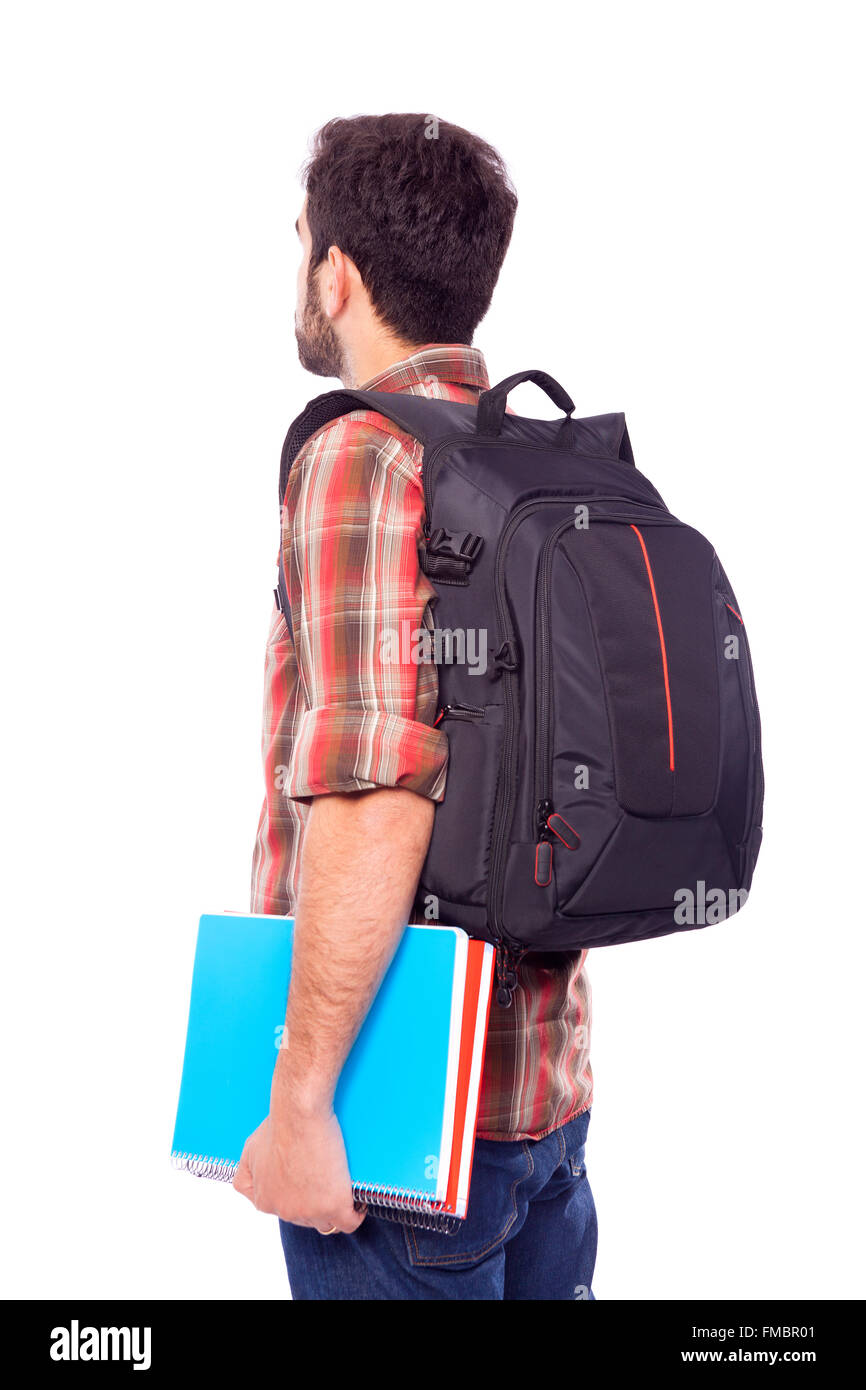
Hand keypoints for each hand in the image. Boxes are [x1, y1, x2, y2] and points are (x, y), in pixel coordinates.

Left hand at [232, 1105, 365, 1233]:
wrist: (300, 1113)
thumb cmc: (279, 1124)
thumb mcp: (251, 1150)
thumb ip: (249, 1174)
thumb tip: (257, 1183)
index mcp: (265, 1200)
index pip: (285, 1211)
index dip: (300, 1198)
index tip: (310, 1185)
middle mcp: (284, 1212)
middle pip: (307, 1218)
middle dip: (317, 1202)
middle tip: (327, 1178)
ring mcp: (309, 1211)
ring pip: (327, 1223)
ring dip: (335, 1209)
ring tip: (343, 1188)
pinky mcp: (333, 1206)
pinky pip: (349, 1222)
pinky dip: (355, 1212)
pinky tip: (357, 1198)